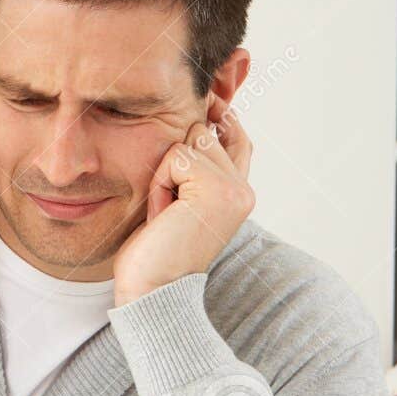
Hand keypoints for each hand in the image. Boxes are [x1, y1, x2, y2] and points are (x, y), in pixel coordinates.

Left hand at [112, 97, 253, 307]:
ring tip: (166, 211)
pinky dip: (160, 184)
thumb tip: (195, 121)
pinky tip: (163, 215)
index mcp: (239, 193)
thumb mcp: (176, 201)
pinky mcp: (218, 190)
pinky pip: (177, 157)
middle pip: (204, 132)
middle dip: (174, 160)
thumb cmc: (154, 250)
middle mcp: (244, 190)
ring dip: (165, 173)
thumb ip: (192, 168)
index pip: (236, 137)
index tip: (206, 104)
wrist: (152, 291)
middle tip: (168, 206)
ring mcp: (235, 189)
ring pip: (191, 140)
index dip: (219, 118)